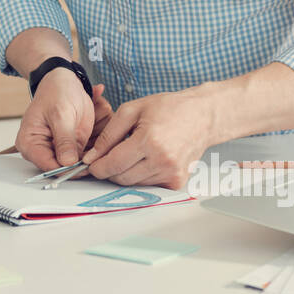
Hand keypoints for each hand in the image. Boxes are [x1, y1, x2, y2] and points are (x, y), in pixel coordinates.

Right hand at [15, 70, 109, 171]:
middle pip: (59, 169)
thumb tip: (67, 162)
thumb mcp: (61, 114)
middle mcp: (40, 150)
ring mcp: (55, 150)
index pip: (47, 165)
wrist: (65, 81)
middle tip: (96, 158)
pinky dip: (90, 155)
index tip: (85, 166)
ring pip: (72, 166)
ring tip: (99, 151)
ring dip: (86, 161)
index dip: (66, 169)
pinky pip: (80, 159)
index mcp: (29, 142)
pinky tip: (98, 147)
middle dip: (78, 167)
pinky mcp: (69, 148)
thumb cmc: (57, 92)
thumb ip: (64, 139)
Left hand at [81, 89, 214, 187]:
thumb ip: (108, 134)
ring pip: (134, 184)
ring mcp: (171, 173)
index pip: (113, 164)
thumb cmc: (169, 108)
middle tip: (108, 156)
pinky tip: (147, 159)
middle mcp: (162, 161)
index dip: (97, 167)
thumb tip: (92, 156)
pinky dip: (141, 175)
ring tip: (133, 152)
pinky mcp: (177, 181)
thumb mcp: (132, 110)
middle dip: (110, 170)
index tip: (90, 165)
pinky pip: (149, 185)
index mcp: (149, 141)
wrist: (203, 115)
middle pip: (122, 178)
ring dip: (126, 172)